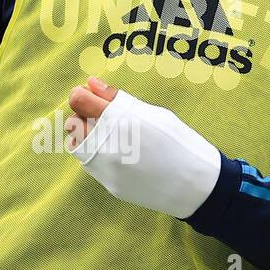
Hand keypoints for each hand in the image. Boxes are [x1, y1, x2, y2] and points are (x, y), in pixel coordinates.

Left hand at [64, 77, 221, 219]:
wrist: (196, 185)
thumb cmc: (179, 142)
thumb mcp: (153, 113)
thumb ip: (118, 99)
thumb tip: (91, 84)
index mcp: (121, 119)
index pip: (79, 100)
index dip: (81, 95)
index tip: (88, 96)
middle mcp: (109, 144)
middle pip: (74, 122)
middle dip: (83, 115)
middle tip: (100, 115)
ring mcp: (106, 168)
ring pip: (78, 145)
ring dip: (87, 136)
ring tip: (111, 136)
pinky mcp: (109, 185)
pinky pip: (93, 165)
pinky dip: (100, 155)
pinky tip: (121, 155)